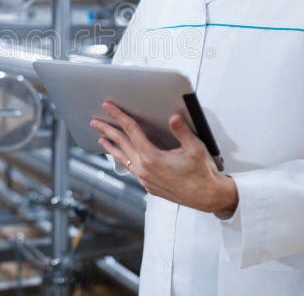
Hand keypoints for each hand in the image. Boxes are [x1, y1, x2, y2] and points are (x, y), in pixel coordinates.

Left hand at [90, 101, 237, 215]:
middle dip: (107, 131)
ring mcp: (145, 179)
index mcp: (152, 157)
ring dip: (112, 147)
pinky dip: (124, 159)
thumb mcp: (194, 147)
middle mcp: (145, 169)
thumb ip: (181, 131)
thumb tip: (173, 118)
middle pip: (122, 144)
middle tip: (95, 122)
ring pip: (124, 159)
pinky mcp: (149, 186)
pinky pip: (131, 169)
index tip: (108, 107)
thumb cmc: (202, 173)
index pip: (131, 131)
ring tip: (101, 140)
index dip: (119, 116)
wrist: (208, 197)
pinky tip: (123, 157)